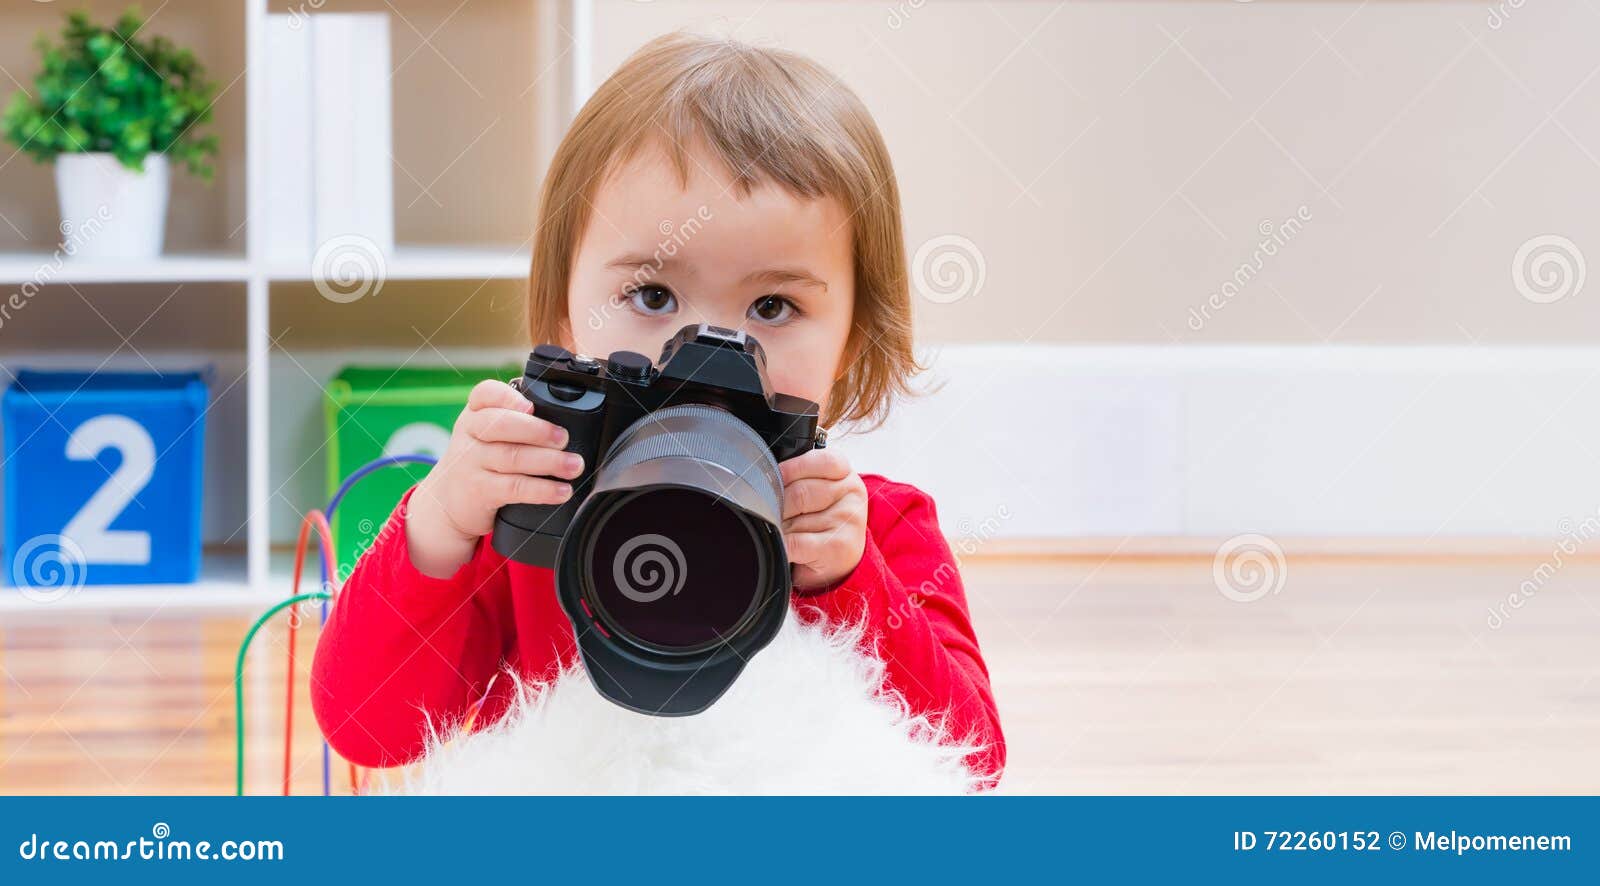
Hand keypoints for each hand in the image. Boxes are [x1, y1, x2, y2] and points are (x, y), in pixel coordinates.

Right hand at [405, 380, 584, 578]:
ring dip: (549, 461)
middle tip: (564, 439)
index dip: (508, 397)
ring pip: (512, 457)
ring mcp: (471, 462)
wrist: (450, 501)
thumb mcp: (489, 435)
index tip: (530, 406)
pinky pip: (513, 487)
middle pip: (502, 425)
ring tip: (574, 465)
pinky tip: (561, 491)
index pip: (486, 394)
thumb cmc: (482, 460)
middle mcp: (470, 433)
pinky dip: (541, 489)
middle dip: (538, 430)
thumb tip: (568, 421)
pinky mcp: (478, 490)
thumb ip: (517, 422)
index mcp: (476, 413)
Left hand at [780, 448, 867, 590]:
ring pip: (796, 520)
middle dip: (779, 506)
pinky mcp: (839, 546)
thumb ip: (797, 478)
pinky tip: (782, 547)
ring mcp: (848, 520)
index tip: (773, 479)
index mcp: (844, 472)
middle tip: (773, 514)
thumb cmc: (820, 520)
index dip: (791, 470)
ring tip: (786, 532)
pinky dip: (783, 547)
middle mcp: (852, 493)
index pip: (820, 461)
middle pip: (801, 492)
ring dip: (782, 529)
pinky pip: (797, 543)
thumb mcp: (815, 490)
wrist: (838, 560)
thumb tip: (764, 481)